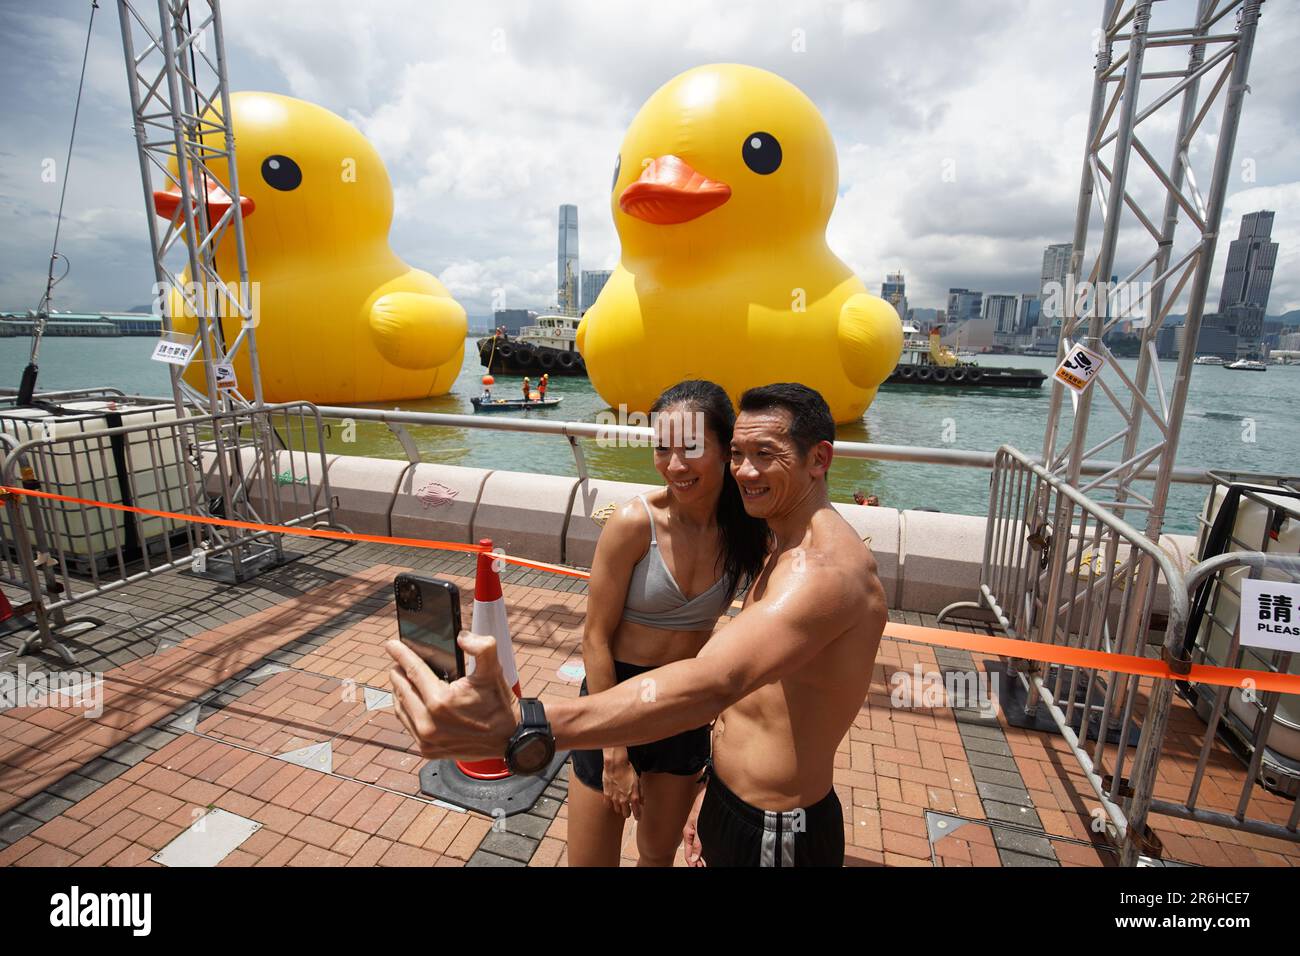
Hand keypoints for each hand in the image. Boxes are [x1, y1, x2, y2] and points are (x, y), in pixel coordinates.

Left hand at [385, 633, 519, 760]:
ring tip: (402, 678)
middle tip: (398, 661)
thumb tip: (462, 637)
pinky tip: (410, 700)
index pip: (413, 671)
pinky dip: (406, 709)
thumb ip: (482, 647)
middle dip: (398, 671)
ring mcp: (426, 739)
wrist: (509, 739)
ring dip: (399, 691)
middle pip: (402, 689)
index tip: (391, 645)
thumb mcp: (494, 671)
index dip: (401, 655)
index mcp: (440, 702)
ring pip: (401, 708)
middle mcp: (428, 723)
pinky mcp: (427, 750)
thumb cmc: (499, 704)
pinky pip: (407, 725)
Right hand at [602, 749, 640, 819]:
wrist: (616, 765)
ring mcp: (615, 799)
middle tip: (628, 808)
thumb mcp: (638, 782)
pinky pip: (608, 805)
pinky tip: (612, 799)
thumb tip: (642, 802)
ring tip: (620, 801)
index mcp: (634, 797)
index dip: (638, 816)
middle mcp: (624, 800)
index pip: (637, 813)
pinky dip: (610, 803)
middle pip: (626, 814)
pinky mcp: (607, 795)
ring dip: (619, 807)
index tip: (638, 817)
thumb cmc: (628, 771)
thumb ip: (641, 794)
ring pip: (617, 810)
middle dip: (628, 812)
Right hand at [682, 783, 706, 866]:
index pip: (688, 853)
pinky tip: (710, 851)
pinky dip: (707, 848)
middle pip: (694, 851)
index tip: (698, 868)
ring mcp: (699, 829)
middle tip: (703, 867)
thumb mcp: (698, 825)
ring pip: (700, 847)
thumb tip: (694, 858)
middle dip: (697, 861)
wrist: (709, 790)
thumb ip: (697, 842)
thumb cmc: (702, 802)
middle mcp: (693, 832)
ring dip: (702, 855)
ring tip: (706, 863)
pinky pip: (705, 840)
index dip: (692, 863)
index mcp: (688, 832)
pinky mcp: (706, 826)